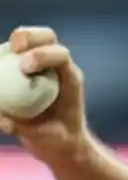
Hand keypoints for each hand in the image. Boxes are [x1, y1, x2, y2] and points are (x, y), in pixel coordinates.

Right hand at [0, 26, 90, 164]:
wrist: (61, 143)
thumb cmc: (59, 141)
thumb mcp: (47, 138)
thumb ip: (27, 129)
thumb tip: (5, 120)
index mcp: (68, 78)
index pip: (60, 55)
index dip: (41, 55)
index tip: (24, 67)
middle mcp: (55, 68)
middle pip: (45, 37)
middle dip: (29, 36)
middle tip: (15, 47)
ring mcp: (39, 66)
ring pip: (27, 41)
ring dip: (15, 41)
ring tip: (4, 52)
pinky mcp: (23, 71)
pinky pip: (10, 57)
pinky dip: (3, 57)